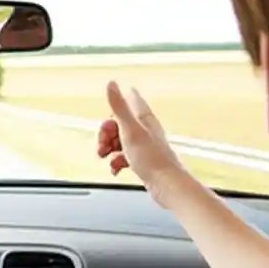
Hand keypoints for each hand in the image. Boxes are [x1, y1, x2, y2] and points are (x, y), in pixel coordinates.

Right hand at [97, 81, 189, 207]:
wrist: (165, 184)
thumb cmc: (151, 158)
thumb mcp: (129, 129)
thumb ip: (119, 106)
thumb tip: (111, 83)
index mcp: (143, 117)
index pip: (128, 100)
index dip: (114, 108)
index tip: (109, 120)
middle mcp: (145, 128)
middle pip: (119, 123)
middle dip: (106, 133)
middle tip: (103, 145)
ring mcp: (144, 145)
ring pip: (120, 140)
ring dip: (109, 149)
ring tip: (106, 158)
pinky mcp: (143, 160)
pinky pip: (124, 156)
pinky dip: (117, 161)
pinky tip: (116, 168)